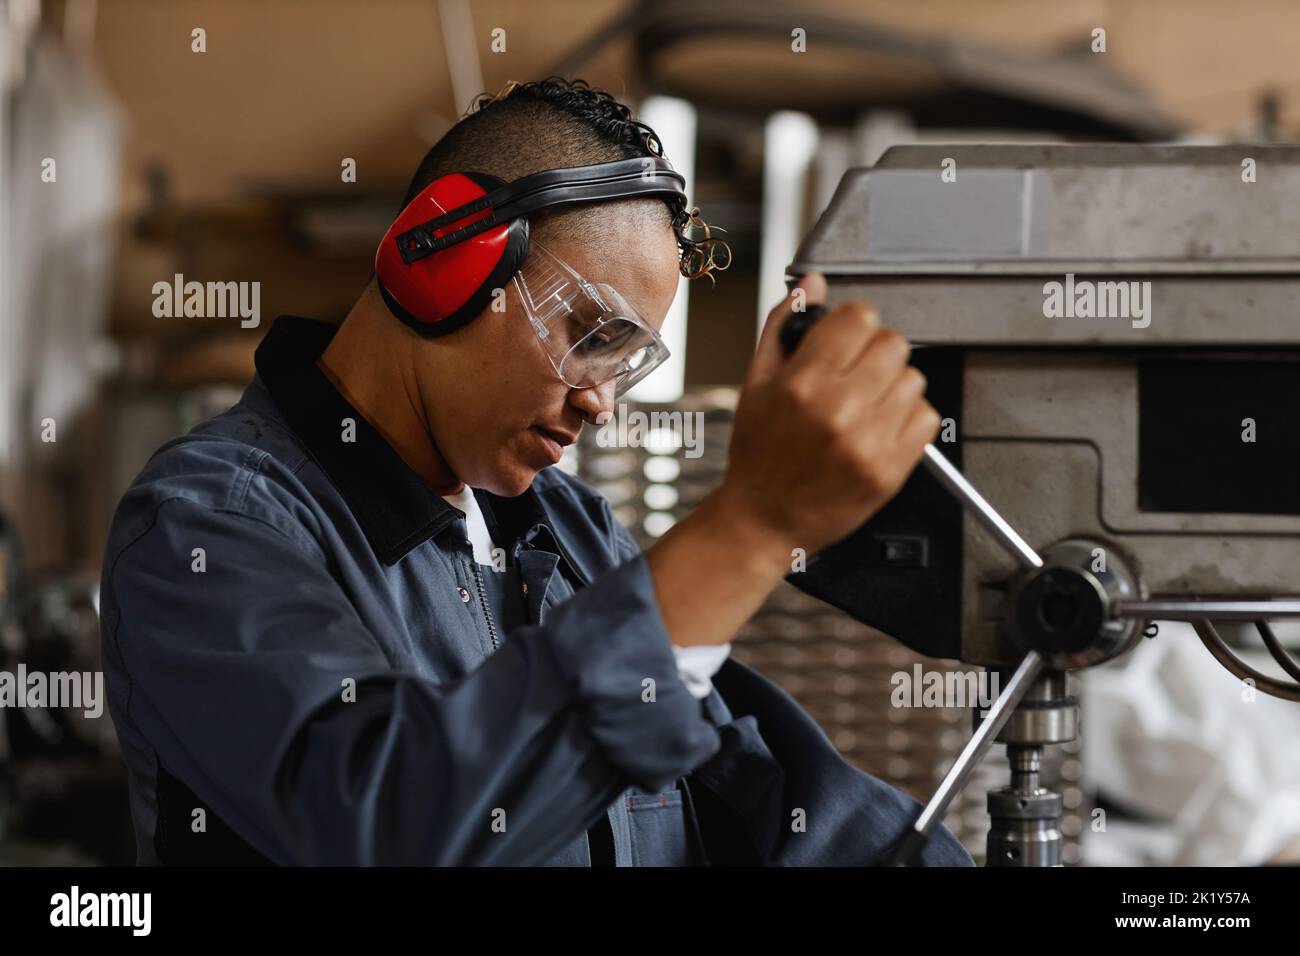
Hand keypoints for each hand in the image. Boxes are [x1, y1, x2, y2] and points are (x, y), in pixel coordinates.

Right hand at [715, 272, 939, 558]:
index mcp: (802, 383)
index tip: (843, 341)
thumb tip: (813, 283)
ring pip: (913, 378)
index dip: (851, 325)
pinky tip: (879, 428)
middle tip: (853, 377)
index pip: (859, 316)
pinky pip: (926, 417)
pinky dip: (908, 418)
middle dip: (873, 353)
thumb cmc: (758, 454)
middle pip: (893, 343)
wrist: (762, 520)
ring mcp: (868, 441)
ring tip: (863, 406)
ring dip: (892, 386)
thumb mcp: (756, 382)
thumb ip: (784, 326)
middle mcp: (838, 410)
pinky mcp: (890, 469)